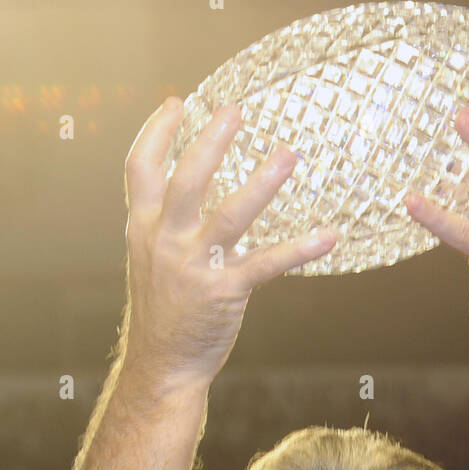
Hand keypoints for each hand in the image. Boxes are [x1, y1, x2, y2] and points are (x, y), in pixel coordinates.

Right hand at [120, 98, 336, 391]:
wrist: (162, 366)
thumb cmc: (162, 313)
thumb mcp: (149, 261)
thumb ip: (164, 224)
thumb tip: (186, 187)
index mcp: (143, 229)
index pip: (140, 168)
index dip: (157, 131)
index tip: (177, 103)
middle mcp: (166, 241)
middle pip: (187, 178)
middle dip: (211, 140)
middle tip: (236, 110)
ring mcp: (196, 267)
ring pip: (231, 214)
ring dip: (262, 182)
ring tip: (288, 154)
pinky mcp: (226, 293)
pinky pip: (268, 264)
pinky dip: (300, 249)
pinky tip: (328, 236)